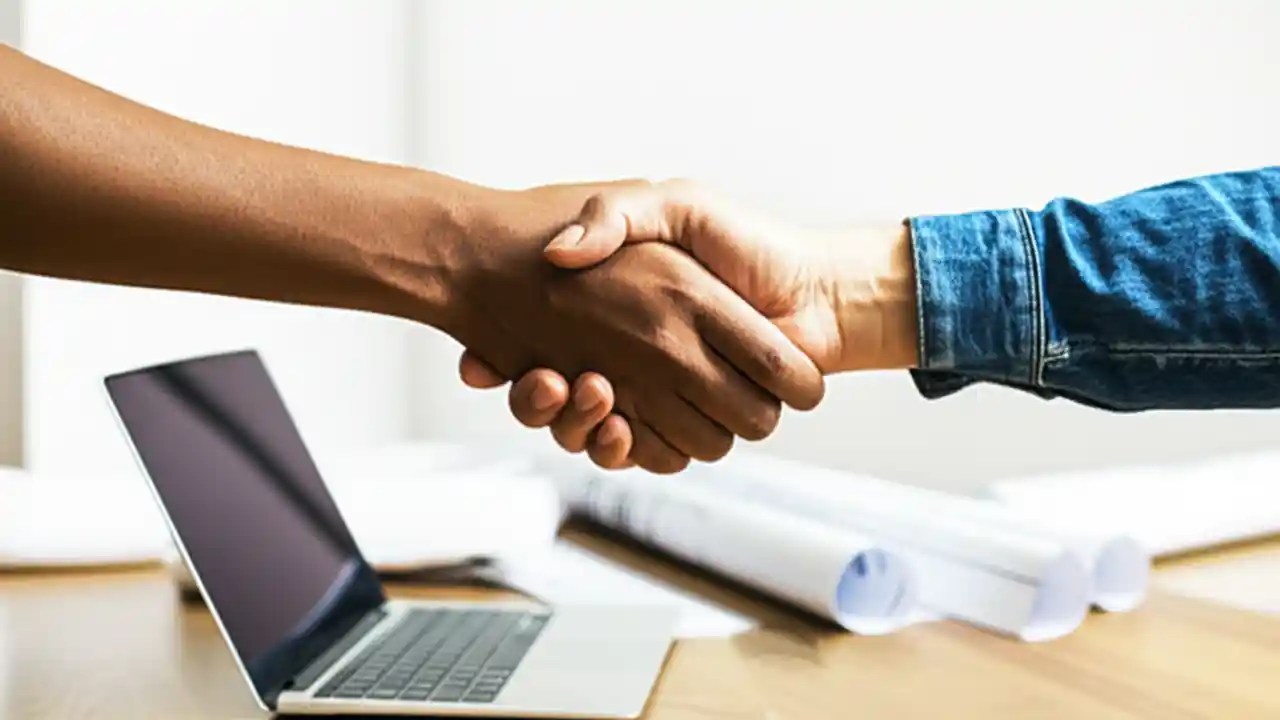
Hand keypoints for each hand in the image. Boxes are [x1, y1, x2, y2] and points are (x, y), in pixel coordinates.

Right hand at [436, 183, 824, 472]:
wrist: (815, 289)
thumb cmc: (744, 242)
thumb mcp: (671, 207)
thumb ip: (615, 216)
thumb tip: (559, 254)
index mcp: (617, 315)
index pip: (535, 349)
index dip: (515, 360)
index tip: (486, 358)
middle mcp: (627, 360)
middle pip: (557, 400)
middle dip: (543, 401)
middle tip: (540, 380)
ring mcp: (654, 395)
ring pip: (591, 432)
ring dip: (577, 425)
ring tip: (586, 393)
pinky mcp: (682, 424)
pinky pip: (637, 454)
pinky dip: (620, 447)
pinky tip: (615, 424)